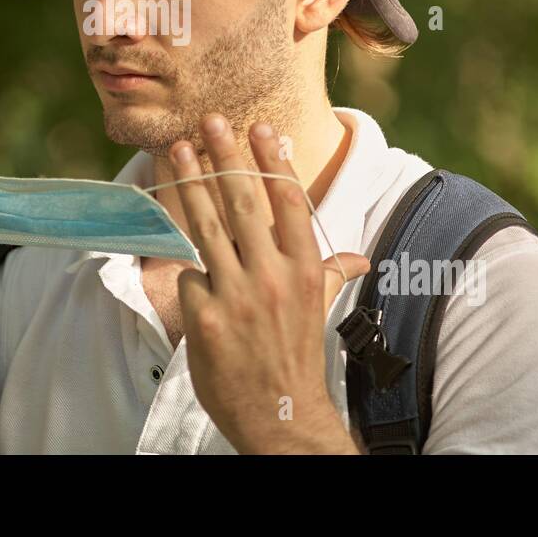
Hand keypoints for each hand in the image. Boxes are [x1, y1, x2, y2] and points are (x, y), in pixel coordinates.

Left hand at [169, 113, 369, 453]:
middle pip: (243, 203)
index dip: (273, 162)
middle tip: (209, 120)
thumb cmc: (297, 356)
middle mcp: (273, 276)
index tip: (261, 128)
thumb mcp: (320, 309)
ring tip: (178, 150)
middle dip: (224, 156)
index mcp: (305, 270)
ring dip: (191, 184)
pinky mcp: (206, 317)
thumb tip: (360, 256)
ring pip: (208, 227)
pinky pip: (191, 277)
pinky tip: (196, 277)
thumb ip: (332, 272)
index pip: (288, 202)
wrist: (280, 416)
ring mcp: (237, 296)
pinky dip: (192, 275)